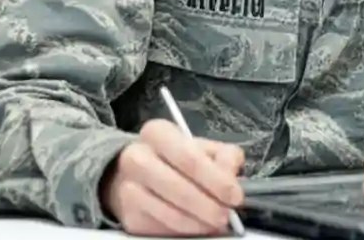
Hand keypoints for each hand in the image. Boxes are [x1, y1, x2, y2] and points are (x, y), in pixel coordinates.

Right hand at [102, 119, 245, 236]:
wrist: (138, 175)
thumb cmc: (177, 160)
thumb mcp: (204, 148)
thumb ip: (225, 157)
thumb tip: (230, 177)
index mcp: (157, 133)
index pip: (189, 157)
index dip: (216, 180)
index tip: (235, 196)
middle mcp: (136, 158)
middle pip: (177, 188)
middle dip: (208, 206)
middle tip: (226, 216)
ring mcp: (128, 189)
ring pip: (168, 213)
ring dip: (197, 224)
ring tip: (214, 224)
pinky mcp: (129, 217)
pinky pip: (160, 229)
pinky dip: (183, 232)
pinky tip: (195, 227)